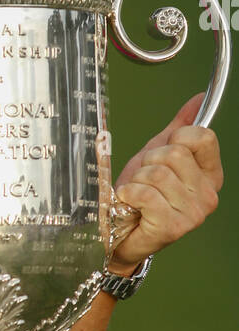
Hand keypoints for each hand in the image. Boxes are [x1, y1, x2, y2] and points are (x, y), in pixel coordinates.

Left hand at [109, 93, 222, 273]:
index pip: (203, 136)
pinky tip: (130, 204)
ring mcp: (193, 213)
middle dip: (149, 162)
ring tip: (137, 195)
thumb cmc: (140, 195)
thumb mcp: (159, 153)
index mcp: (210, 174)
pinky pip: (146, 193)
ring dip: (137, 181)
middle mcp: (208, 194)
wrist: (120, 232)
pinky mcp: (173, 227)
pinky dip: (129, 195)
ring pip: (158, 173)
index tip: (164, 154)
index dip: (176, 138)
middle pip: (175, 153)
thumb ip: (180, 127)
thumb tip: (199, 99)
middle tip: (144, 180)